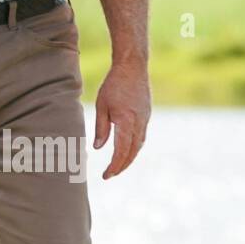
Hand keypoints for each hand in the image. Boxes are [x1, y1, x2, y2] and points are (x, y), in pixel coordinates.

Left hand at [92, 60, 150, 179]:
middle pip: (132, 152)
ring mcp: (145, 120)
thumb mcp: (102, 106)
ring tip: (117, 166)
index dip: (114, 166)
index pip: (121, 151)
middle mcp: (139, 123)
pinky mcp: (147, 116)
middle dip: (121, 166)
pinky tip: (127, 150)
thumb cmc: (113, 85)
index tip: (106, 175)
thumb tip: (98, 147)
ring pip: (139, 146)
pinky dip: (134, 147)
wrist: (133, 67)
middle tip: (110, 174)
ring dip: (129, 158)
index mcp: (126, 121)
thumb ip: (101, 128)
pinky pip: (142, 136)